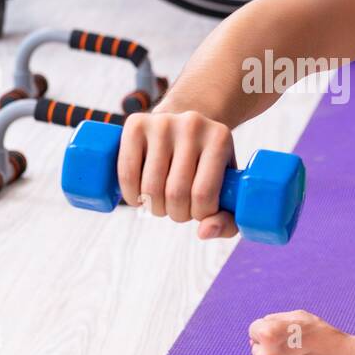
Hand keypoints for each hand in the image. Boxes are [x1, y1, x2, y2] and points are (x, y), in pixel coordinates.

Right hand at [117, 109, 238, 239]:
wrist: (183, 127)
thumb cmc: (207, 166)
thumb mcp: (227, 189)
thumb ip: (227, 220)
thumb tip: (203, 232)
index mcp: (220, 138)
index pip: (204, 194)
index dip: (199, 215)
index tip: (198, 210)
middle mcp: (192, 125)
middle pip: (176, 193)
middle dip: (176, 213)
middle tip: (178, 208)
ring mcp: (162, 122)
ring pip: (151, 187)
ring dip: (154, 207)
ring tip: (161, 203)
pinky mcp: (135, 124)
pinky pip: (127, 173)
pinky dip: (131, 195)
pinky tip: (139, 198)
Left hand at [249, 310, 354, 354]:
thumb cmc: (329, 340)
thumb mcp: (302, 317)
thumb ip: (274, 320)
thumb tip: (257, 332)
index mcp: (268, 334)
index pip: (254, 331)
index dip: (271, 333)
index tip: (286, 338)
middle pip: (257, 350)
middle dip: (272, 350)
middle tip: (297, 353)